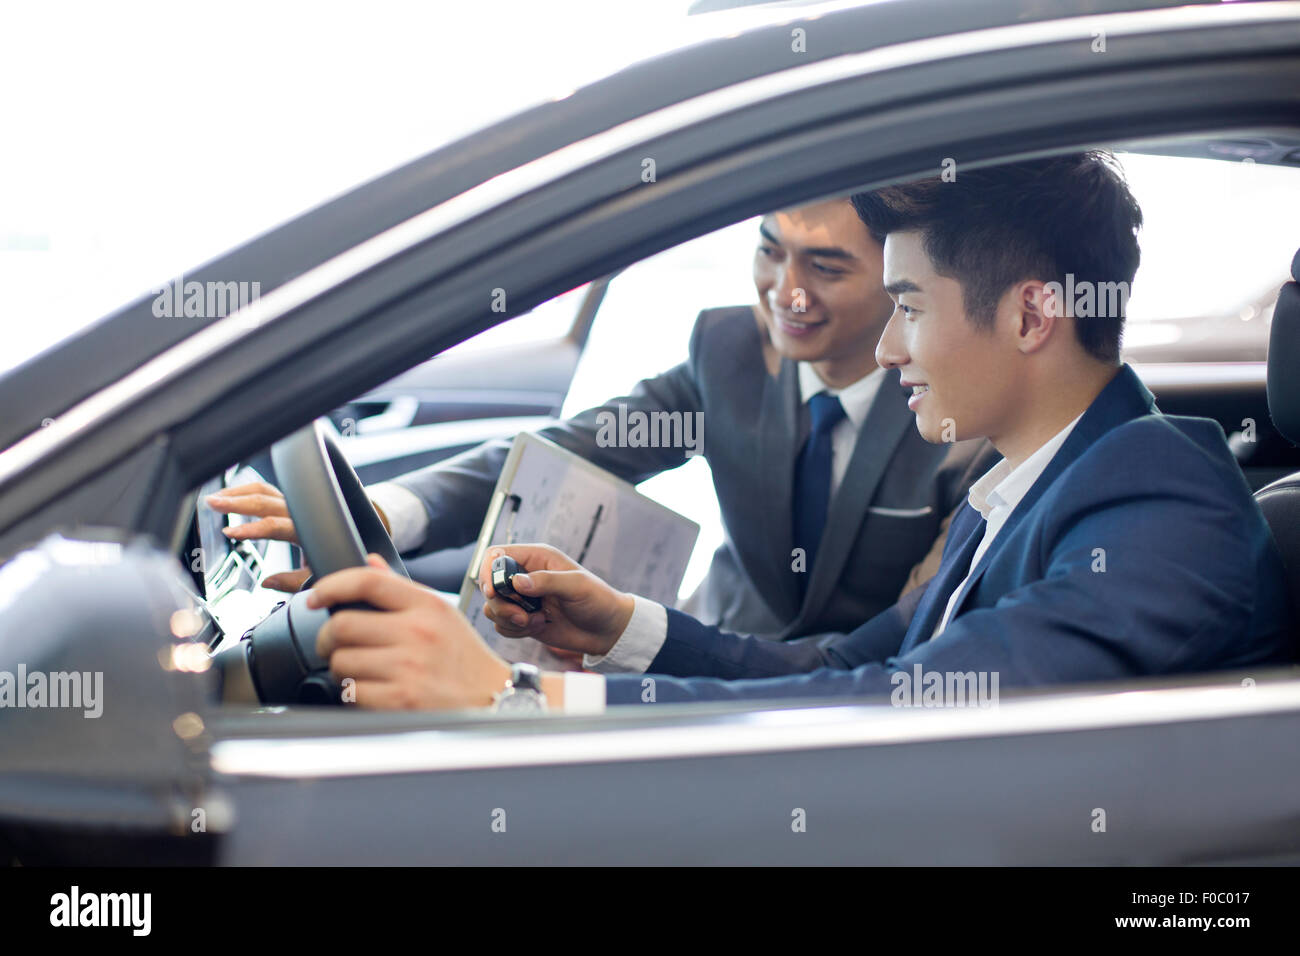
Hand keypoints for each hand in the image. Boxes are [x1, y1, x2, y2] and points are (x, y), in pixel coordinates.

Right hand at [204, 480, 391, 592]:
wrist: (364, 534)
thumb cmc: (340, 554)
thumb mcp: (319, 575)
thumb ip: (293, 581)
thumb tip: (267, 583)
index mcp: (307, 530)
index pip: (274, 525)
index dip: (251, 529)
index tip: (230, 532)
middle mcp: (301, 512)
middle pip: (265, 501)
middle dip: (237, 501)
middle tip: (213, 503)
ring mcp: (296, 503)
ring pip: (265, 490)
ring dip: (239, 492)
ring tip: (215, 498)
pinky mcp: (292, 500)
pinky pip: (268, 490)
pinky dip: (248, 490)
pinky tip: (232, 494)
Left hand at [308, 554, 511, 709]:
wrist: (493, 698)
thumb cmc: (464, 656)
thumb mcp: (441, 613)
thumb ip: (401, 588)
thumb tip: (370, 562)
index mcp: (426, 605)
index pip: (368, 581)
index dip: (331, 585)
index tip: (315, 597)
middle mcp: (418, 633)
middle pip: (343, 624)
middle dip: (327, 638)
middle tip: (333, 644)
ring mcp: (409, 668)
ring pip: (341, 661)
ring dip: (340, 668)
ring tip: (357, 670)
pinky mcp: (402, 700)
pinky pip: (353, 692)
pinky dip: (353, 692)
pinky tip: (369, 689)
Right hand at [477, 544, 633, 658]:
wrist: (607, 630)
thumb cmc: (598, 600)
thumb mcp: (576, 585)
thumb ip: (546, 581)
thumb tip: (517, 583)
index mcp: (536, 558)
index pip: (497, 555)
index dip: (488, 571)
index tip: (492, 591)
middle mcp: (526, 577)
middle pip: (490, 585)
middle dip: (500, 604)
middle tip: (521, 616)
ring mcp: (523, 600)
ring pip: (493, 608)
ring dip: (509, 619)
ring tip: (534, 622)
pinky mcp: (524, 619)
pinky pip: (503, 626)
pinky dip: (515, 630)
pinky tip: (537, 627)